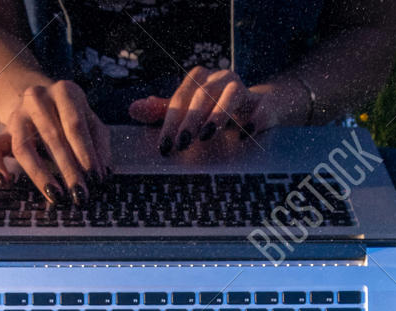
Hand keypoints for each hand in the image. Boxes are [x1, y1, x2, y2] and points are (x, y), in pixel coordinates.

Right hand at [0, 81, 111, 203]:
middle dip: (69, 169)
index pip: (76, 124)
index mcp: (65, 92)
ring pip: (23, 146)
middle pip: (52, 137)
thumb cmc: (70, 116)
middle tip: (80, 194)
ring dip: (40, 174)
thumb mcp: (90, 122)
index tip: (96, 179)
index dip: (87, 153)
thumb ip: (99, 144)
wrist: (36, 99)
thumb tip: (104, 173)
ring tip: (56, 196)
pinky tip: (5, 182)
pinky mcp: (1, 131)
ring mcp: (17, 115)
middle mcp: (37, 98)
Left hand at [129, 68, 311, 152]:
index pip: (180, 98)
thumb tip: (133, 109)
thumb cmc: (215, 109)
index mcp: (199, 78)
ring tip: (206, 135)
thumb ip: (163, 111)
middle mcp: (220, 78)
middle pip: (202, 96)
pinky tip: (242, 135)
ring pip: (230, 96)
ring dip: (217, 115)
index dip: (170, 123)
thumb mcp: (188, 110)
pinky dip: (252, 120)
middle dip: (190, 121)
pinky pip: (259, 109)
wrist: (256, 107)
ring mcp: (243, 89)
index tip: (164, 147)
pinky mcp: (262, 103)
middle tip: (180, 145)